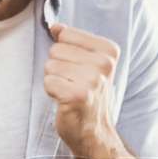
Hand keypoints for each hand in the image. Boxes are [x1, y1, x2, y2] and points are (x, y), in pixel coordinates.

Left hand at [44, 23, 119, 153]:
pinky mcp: (78, 95)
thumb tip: (56, 27)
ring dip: (54, 80)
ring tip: (68, 91)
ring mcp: (92, 80)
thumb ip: (71, 41)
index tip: (77, 68)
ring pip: (50, 66)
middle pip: (56, 50)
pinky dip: (52, 92)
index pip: (66, 34)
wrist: (94, 131)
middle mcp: (104, 63)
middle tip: (72, 83)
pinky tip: (64, 100)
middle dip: (57, 67)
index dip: (64, 53)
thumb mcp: (87, 63)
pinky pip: (49, 82)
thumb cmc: (87, 95)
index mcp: (109, 50)